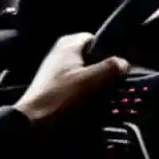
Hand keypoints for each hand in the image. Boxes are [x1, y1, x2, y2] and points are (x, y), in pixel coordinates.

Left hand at [15, 33, 130, 122]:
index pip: (95, 38)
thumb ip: (111, 67)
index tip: (118, 65)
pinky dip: (84, 86)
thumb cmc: (62, 95)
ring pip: (84, 68)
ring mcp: (55, 67)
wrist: (33, 120)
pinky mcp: (53, 82)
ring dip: (94, 79)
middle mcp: (60, 51)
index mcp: (68, 44)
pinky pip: (75, 79)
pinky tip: (89, 98)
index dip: (108, 50)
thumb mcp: (90, 80)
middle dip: (102, 66)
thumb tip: (125, 63)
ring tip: (103, 91)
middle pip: (90, 54)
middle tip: (113, 80)